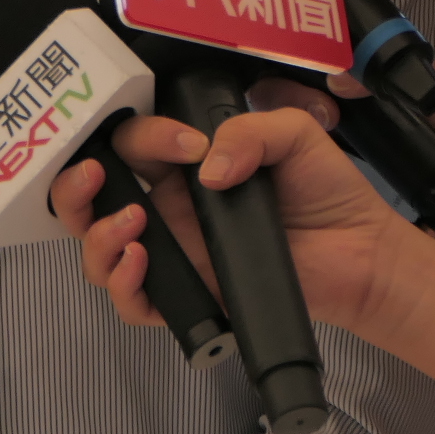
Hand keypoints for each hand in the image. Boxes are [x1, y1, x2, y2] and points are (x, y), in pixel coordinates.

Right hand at [50, 103, 421, 333]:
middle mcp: (167, 209)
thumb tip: (207, 169)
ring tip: (131, 224)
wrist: (361, 251)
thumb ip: (248, 131)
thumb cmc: (327, 193)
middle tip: (92, 173)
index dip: (145, 136)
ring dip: (97, 235)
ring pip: (98, 252)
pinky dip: (123, 284)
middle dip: (73, 184)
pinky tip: (141, 261)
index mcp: (182, 167)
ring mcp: (175, 254)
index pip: (132, 144)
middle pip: (90, 199)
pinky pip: (135, 303)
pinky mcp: (191, 296)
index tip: (189, 144)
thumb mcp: (293, 135)